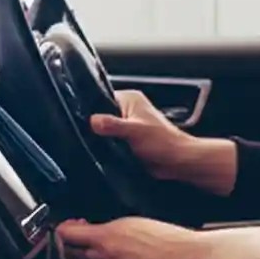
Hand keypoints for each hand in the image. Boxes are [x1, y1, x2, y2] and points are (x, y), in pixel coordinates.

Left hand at [57, 216, 209, 258]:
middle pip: (77, 255)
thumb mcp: (137, 222)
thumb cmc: (172, 239)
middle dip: (76, 247)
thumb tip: (97, 231)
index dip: (62, 232)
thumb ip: (111, 228)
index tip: (62, 229)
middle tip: (80, 238)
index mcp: (108, 237)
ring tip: (123, 251)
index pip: (69, 236)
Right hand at [92, 90, 236, 195]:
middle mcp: (128, 109)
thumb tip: (93, 120)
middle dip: (96, 126)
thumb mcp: (135, 131)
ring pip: (106, 129)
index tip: (82, 120)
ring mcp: (128, 124)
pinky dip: (108, 146)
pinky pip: (112, 140)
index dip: (92, 109)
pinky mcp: (128, 139)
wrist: (177, 161)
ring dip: (103, 137)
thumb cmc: (163, 142)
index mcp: (130, 99)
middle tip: (89, 135)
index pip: (102, 97)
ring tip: (98, 144)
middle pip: (102, 114)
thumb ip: (113, 125)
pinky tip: (103, 152)